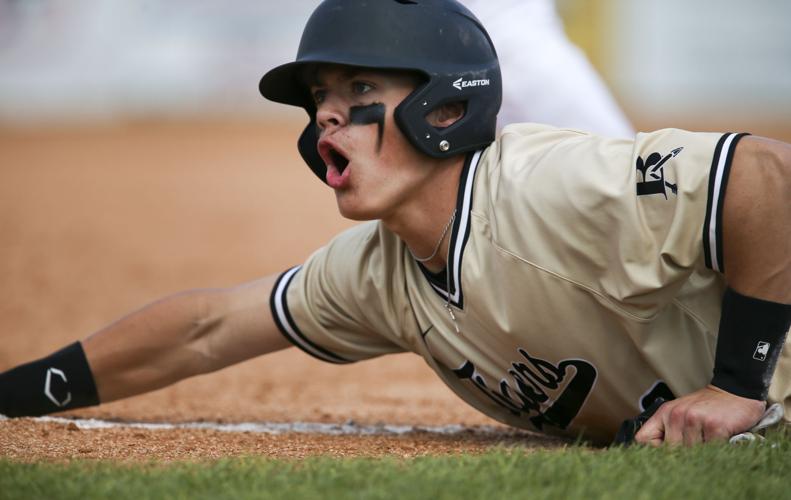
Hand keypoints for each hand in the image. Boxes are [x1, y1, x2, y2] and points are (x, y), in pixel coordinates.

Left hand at [634, 385, 765, 445]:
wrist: (735, 392)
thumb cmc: (707, 408)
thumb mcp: (681, 414)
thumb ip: (669, 431)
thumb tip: (660, 457)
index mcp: (665, 413)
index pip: (643, 439)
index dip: (652, 452)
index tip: (665, 457)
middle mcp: (676, 415)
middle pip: (670, 451)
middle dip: (683, 455)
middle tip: (697, 449)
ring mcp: (694, 419)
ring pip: (691, 453)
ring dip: (702, 452)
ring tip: (710, 440)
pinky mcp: (714, 425)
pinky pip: (711, 450)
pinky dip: (717, 449)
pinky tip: (721, 439)